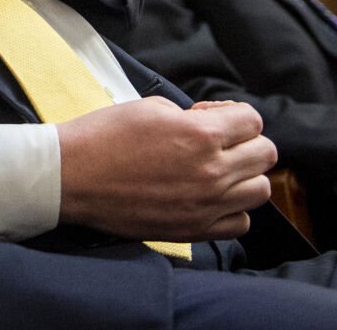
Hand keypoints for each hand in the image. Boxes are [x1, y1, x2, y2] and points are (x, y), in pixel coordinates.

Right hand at [56, 97, 275, 240]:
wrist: (71, 177)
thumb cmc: (104, 135)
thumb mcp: (151, 107)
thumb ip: (191, 116)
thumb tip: (210, 126)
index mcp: (201, 135)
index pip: (253, 121)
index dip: (234, 115)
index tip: (211, 117)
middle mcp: (212, 172)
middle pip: (265, 154)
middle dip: (244, 142)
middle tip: (216, 142)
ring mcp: (206, 205)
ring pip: (260, 190)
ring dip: (244, 176)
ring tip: (216, 170)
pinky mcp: (194, 230)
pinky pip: (240, 222)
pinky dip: (232, 209)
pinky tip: (209, 197)